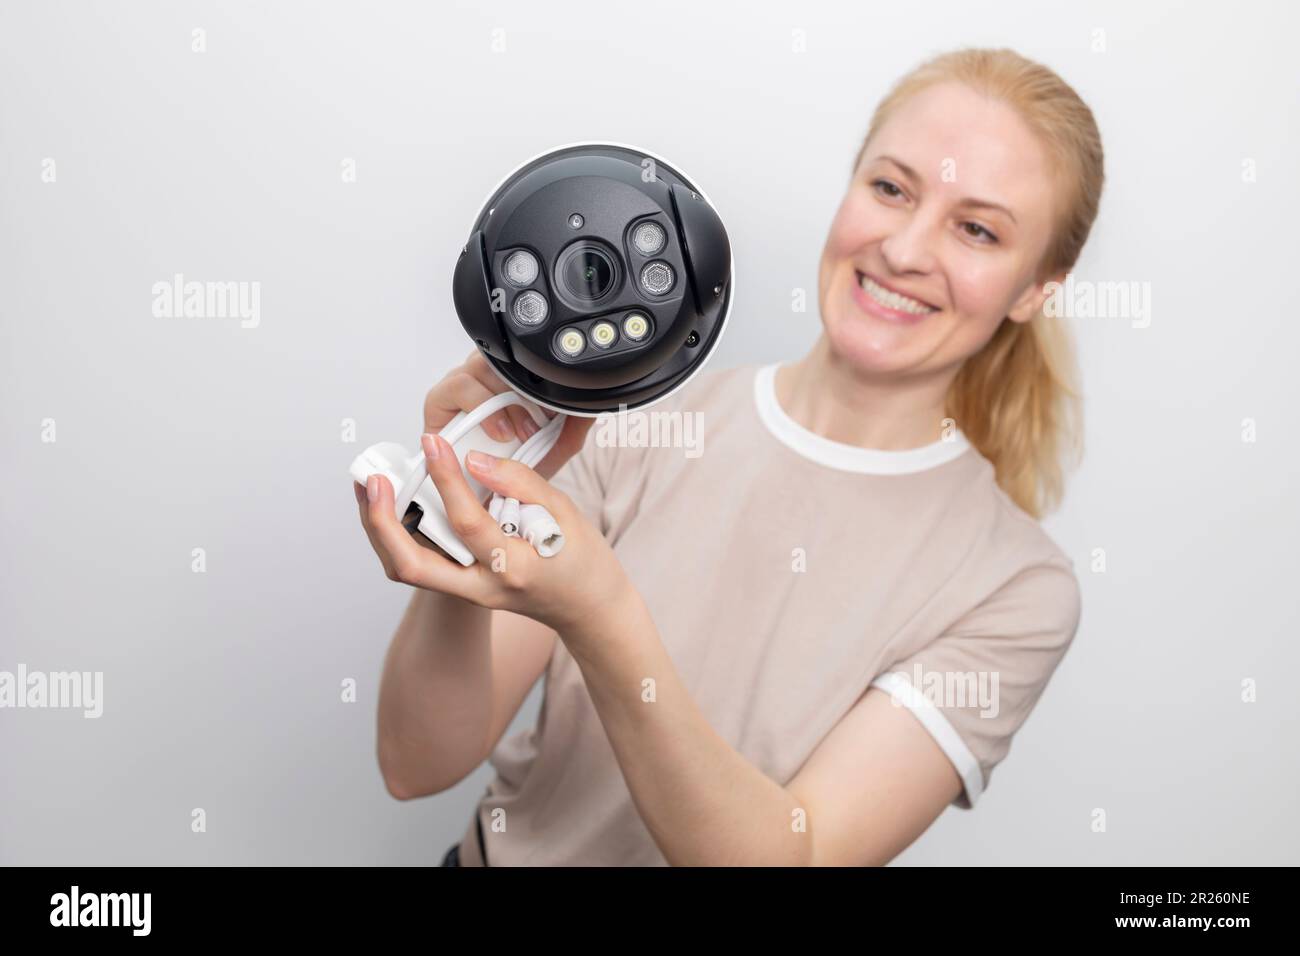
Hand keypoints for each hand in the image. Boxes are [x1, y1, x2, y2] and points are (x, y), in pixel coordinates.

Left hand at [354, 433, 631, 636]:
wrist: (586, 606)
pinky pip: (418, 565)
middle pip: (411, 565)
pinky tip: (395, 506)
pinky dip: (397, 536)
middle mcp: (483, 587)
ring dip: (380, 530)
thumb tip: (475, 460)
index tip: (433, 443)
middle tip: (373, 481)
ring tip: (372, 489)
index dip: (445, 478)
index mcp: (514, 567)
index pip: (467, 522)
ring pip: (405, 569)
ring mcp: (468, 592)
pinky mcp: (461, 587)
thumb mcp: (566, 513)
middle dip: (381, 522)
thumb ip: (521, 483)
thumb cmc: (582, 560)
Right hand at [424, 349, 592, 478]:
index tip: (550, 408)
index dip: (534, 376)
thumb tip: (592, 402)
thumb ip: (576, 421)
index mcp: (510, 376)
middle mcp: (483, 375)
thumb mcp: (559, 443)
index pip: (518, 356)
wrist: (496, 491)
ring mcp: (459, 387)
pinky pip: (449, 394)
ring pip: (472, 374)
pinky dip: (473, 411)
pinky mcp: (437, 405)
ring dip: (494, 405)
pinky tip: (489, 433)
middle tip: (531, 428)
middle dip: (515, 393)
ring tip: (510, 435)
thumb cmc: (522, 462)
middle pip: (493, 361)